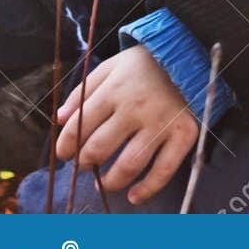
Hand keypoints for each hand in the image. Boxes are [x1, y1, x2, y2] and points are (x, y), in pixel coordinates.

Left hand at [53, 47, 199, 205]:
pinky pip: (165, 169)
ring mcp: (161, 122)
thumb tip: (59, 120)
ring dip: (110, 181)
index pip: (78, 127)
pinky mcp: (184, 133)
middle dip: (85, 163)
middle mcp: (136, 108)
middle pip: (99, 149)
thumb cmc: (145, 63)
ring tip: (105, 181)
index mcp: (115, 89)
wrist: (190, 52)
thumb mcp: (111, 67)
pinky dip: (148, 189)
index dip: (65, 146)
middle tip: (86, 164)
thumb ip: (83, 91)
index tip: (65, 153)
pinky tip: (134, 196)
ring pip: (128, 165)